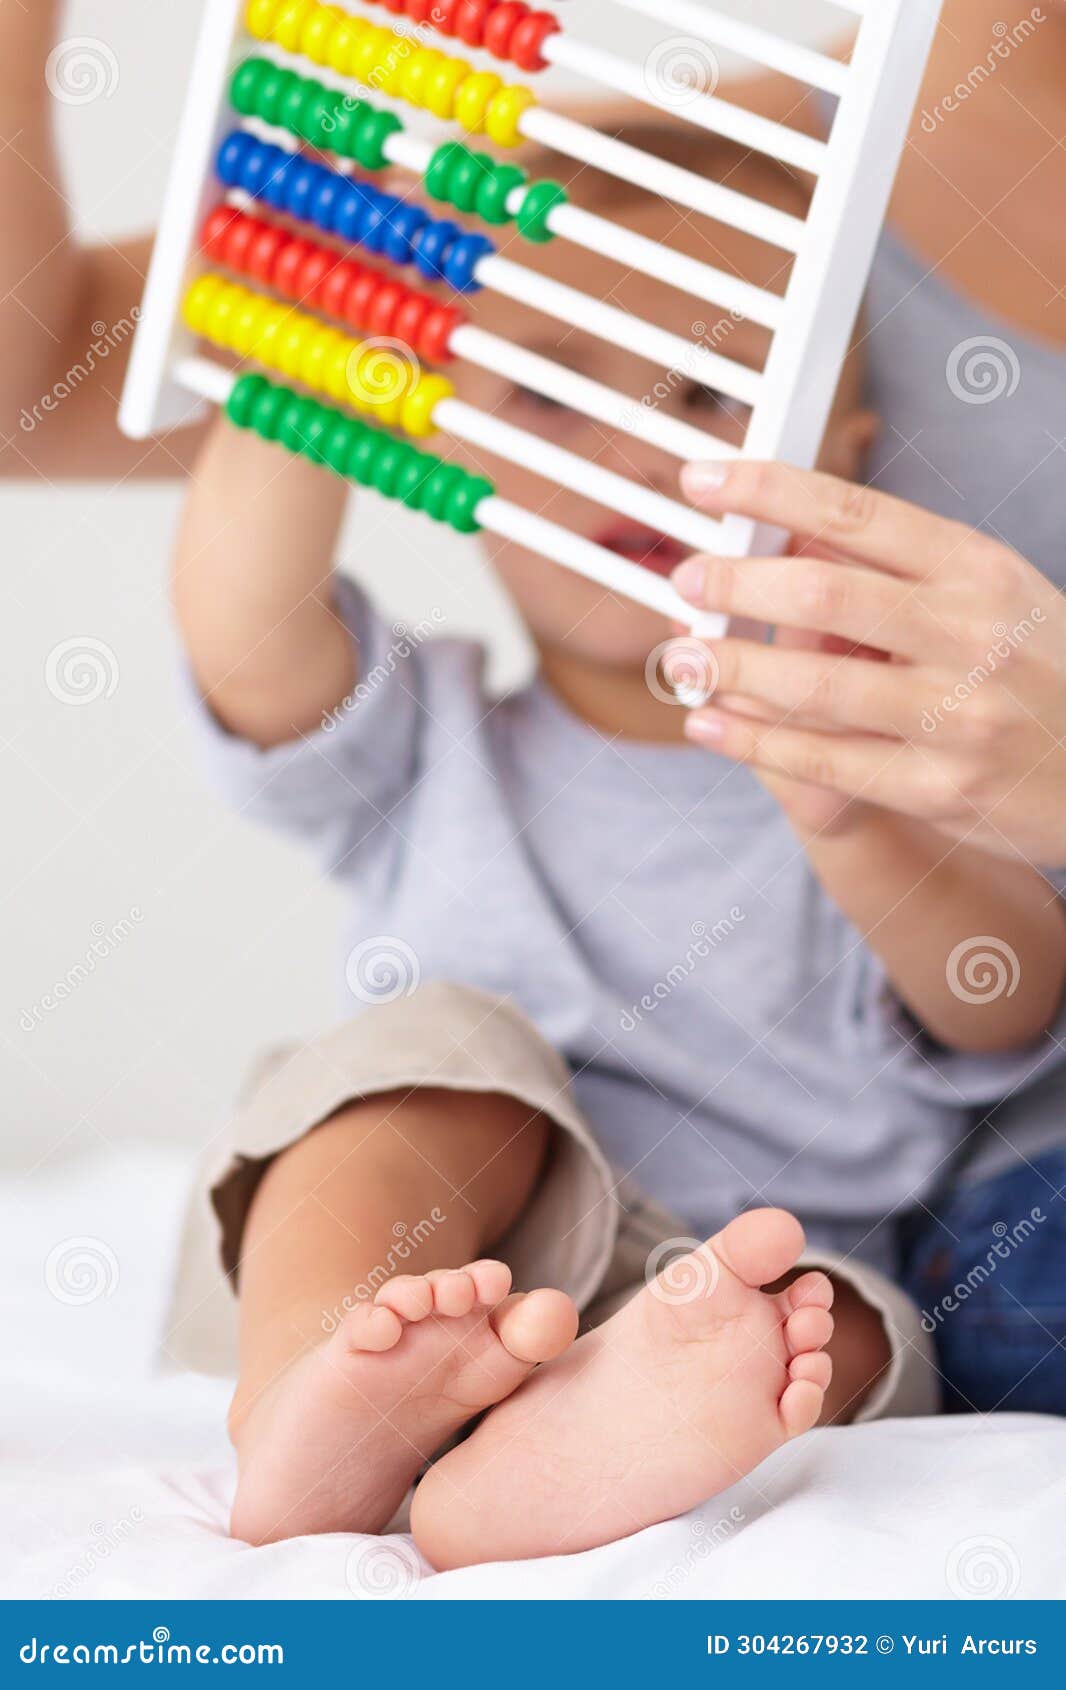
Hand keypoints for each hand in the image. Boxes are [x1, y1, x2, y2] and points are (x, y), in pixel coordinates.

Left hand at [673, 460, 1065, 864]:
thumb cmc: (1038, 669)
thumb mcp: (992, 592)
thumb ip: (899, 563)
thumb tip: (791, 527)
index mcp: (977, 569)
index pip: (856, 510)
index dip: (767, 490)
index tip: (704, 481)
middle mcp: (970, 634)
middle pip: (825, 592)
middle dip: (738, 581)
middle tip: (687, 577)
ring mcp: (957, 716)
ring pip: (816, 686)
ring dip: (732, 666)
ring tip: (680, 659)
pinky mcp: (939, 788)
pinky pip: (826, 761)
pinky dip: (754, 740)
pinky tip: (709, 723)